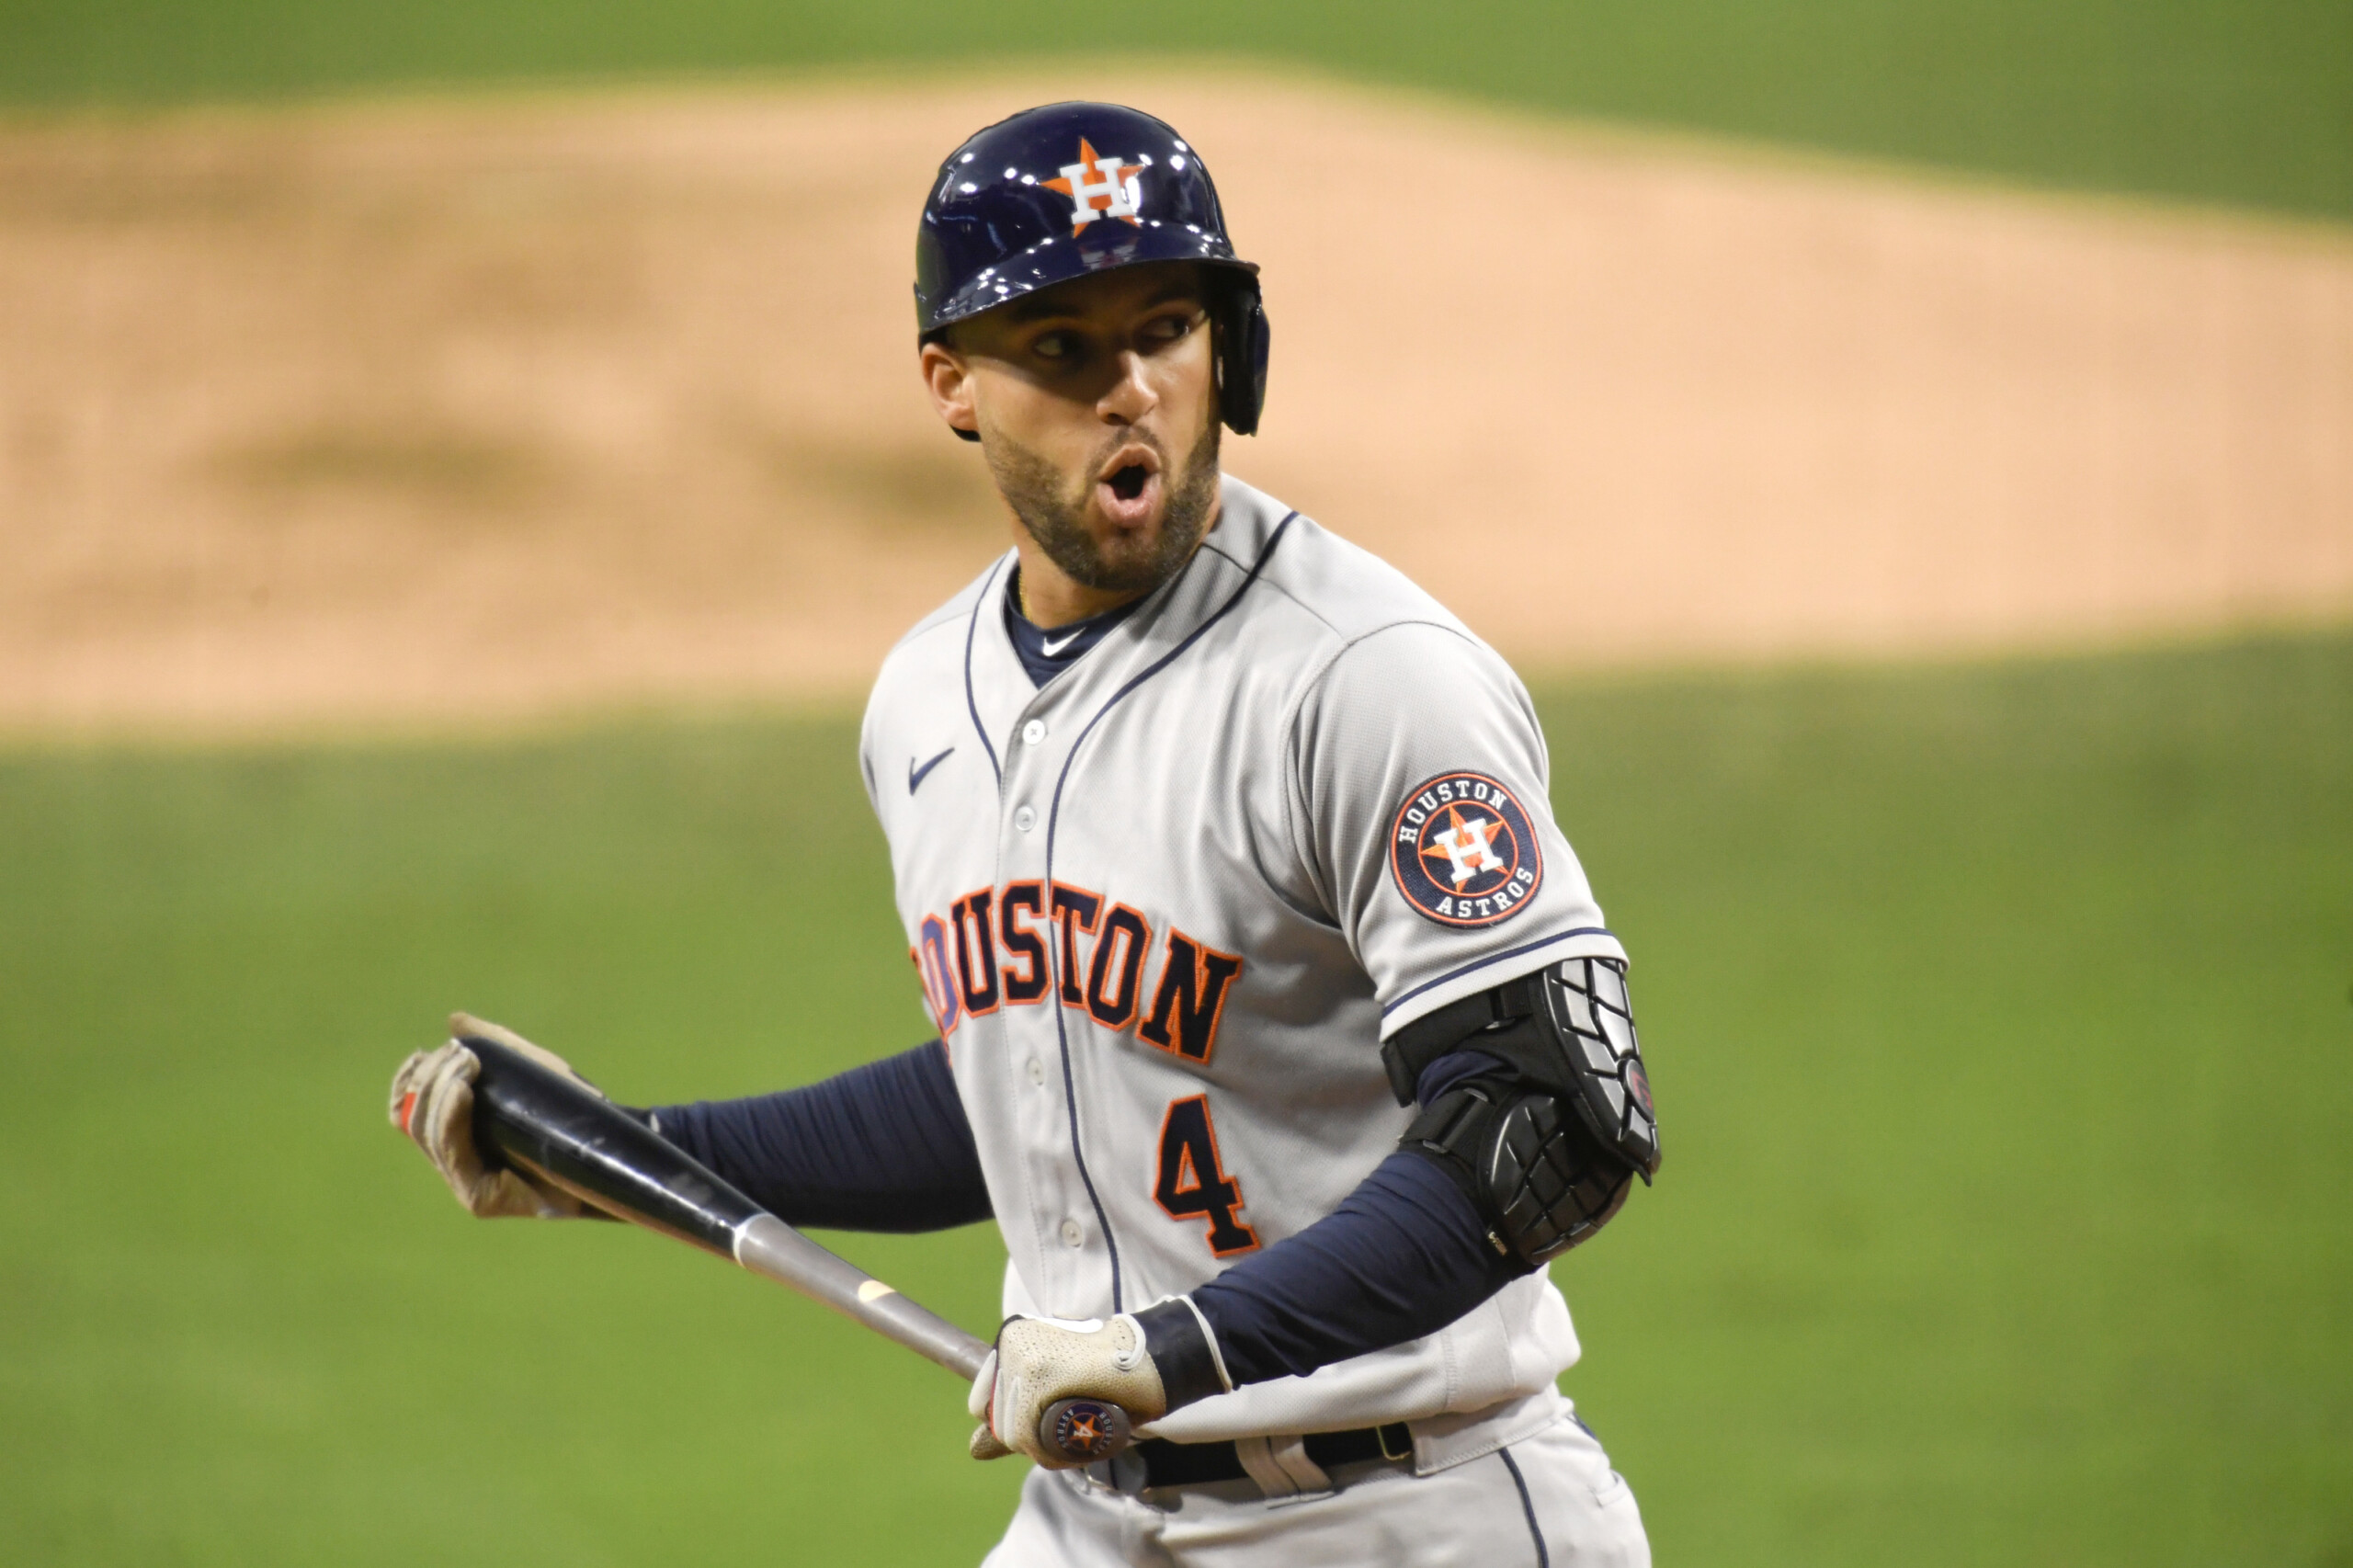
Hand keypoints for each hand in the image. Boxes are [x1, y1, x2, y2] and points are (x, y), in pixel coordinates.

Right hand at [388, 1013, 594, 1218]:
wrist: (609, 1147)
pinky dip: (451, 1118)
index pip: (407, 1112)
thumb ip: (494, 1045)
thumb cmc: (571, 1109)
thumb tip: (455, 1020)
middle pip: (413, 1119)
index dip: (406, 1082)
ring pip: (429, 1134)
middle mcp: (454, 1160)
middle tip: (462, 1053)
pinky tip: (462, 1091)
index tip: (422, 1053)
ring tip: (465, 1063)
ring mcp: (464, 1183)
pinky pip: (454, 1156)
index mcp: (456, 1133)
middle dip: (430, 1078)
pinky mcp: (481, 1200)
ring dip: (440, 1092)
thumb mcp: (531, 1066)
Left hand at [966, 1314, 1171, 1466]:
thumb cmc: (1105, 1377)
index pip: (981, 1403)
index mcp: (1011, 1339)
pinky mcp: (1035, 1371)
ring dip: (1044, 1443)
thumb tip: (973, 1451)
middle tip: (1073, 1412)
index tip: (1048, 1412)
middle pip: (998, 1421)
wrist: (1148, 1358)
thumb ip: (1011, 1418)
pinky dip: (1048, 1449)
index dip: (1012, 1421)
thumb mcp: (1053, 1393)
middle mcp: (1010, 1343)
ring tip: (1079, 1419)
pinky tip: (1077, 1429)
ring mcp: (1020, 1354)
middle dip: (1032, 1432)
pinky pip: (1023, 1433)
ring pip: (1010, 1431)